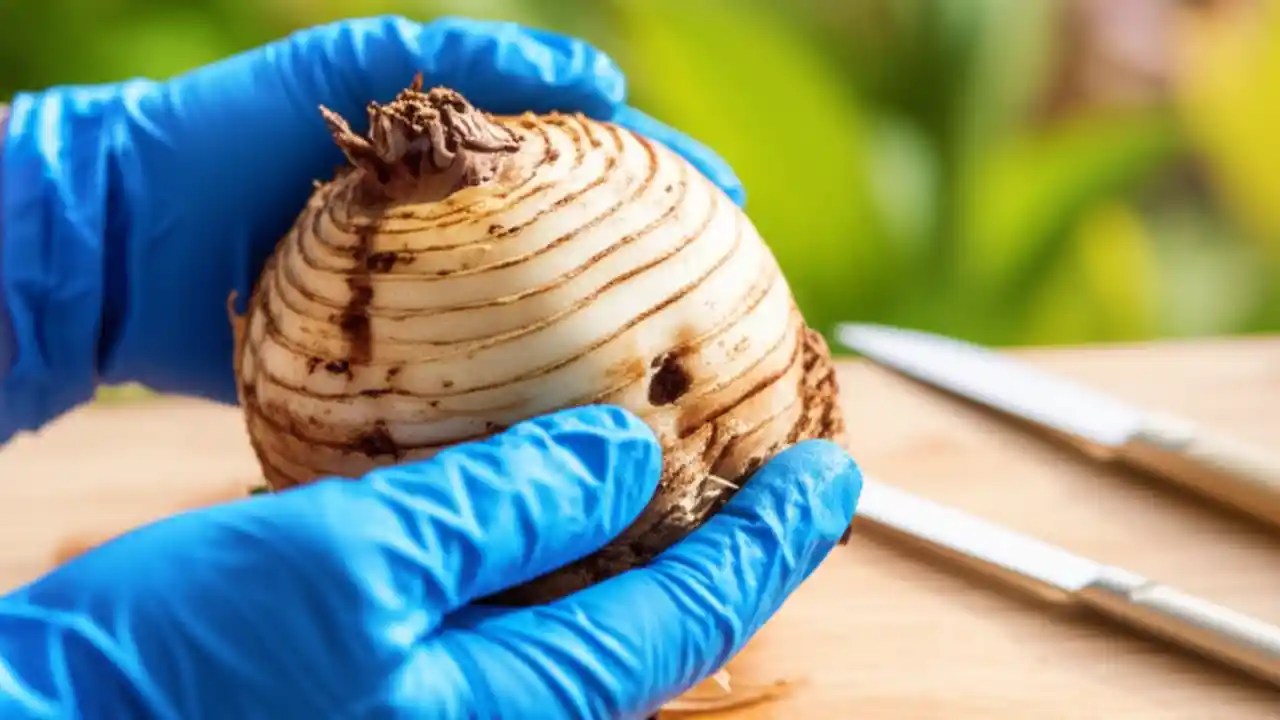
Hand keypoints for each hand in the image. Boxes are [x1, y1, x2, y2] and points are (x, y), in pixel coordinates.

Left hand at [0, 15, 744, 440]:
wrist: (131, 241)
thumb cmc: (235, 131)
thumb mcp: (354, 62)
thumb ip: (467, 56)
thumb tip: (599, 75)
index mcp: (470, 169)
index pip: (596, 169)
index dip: (669, 182)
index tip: (732, 205)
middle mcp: (469, 242)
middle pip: (591, 257)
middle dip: (662, 275)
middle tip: (731, 304)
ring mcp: (439, 312)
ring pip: (552, 330)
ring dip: (616, 348)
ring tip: (682, 372)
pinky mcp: (402, 375)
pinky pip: (488, 388)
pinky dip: (538, 403)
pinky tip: (583, 425)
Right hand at [0, 405, 859, 718]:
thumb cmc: (180, 664)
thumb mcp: (352, 560)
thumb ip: (501, 508)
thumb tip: (621, 454)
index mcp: (514, 704)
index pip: (692, 613)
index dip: (775, 536)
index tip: (840, 466)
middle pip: (668, 634)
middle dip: (742, 549)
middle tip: (797, 464)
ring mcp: (459, 714)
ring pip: (604, 628)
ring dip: (667, 550)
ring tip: (712, 471)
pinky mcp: (409, 693)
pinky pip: (531, 623)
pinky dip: (576, 555)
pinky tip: (571, 502)